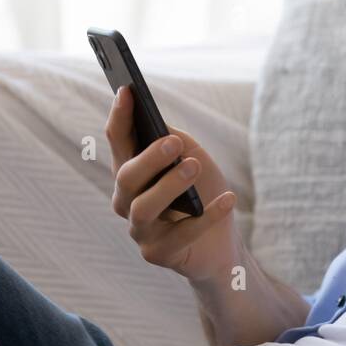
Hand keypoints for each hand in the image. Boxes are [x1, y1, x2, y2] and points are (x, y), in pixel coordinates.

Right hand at [104, 85, 239, 282]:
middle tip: (174, 142)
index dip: (120, 117)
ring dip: (170, 185)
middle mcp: (127, 202)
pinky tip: (228, 199)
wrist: (221, 243)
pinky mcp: (159, 254)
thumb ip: (172, 141)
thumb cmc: (202, 194)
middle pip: (126, 177)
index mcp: (132, 173)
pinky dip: (207, 216)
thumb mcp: (191, 158)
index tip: (127, 91)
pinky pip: (182, 235)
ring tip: (194, 167)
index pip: (118, 142)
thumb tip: (157, 123)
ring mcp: (140, 231)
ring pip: (143, 208)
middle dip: (148, 158)